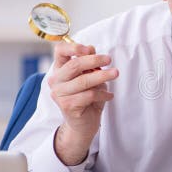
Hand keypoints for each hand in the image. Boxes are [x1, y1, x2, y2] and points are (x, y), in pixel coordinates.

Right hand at [48, 42, 118, 165]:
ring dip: (102, 76)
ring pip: (83, 80)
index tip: (90, 49)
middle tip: (109, 59)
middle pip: (74, 65)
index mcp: (59, 70)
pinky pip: (89, 95)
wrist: (82, 124)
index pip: (60, 52)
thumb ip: (89, 64)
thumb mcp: (89, 78)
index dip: (73, 47)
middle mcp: (56, 81)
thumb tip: (91, 48)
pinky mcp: (67, 106)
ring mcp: (59, 94)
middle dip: (94, 60)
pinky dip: (103, 94)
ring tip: (115, 74)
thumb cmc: (86, 98)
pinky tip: (109, 96)